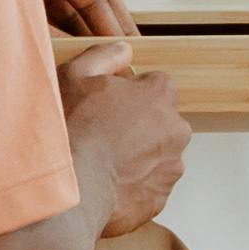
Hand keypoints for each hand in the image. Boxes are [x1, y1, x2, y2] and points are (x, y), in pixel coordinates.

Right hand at [62, 44, 188, 236]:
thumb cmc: (72, 131)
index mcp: (161, 95)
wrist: (72, 189)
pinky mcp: (160, 199)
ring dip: (137, 157)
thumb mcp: (76, 76)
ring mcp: (171, 167)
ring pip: (157, 156)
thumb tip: (123, 50)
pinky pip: (148, 187)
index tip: (110, 105)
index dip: (131, 94)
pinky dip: (132, 186)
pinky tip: (106, 183)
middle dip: (139, 127)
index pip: (156, 85)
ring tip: (103, 162)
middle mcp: (176, 130)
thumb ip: (104, 56)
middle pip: (161, 122)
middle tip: (105, 134)